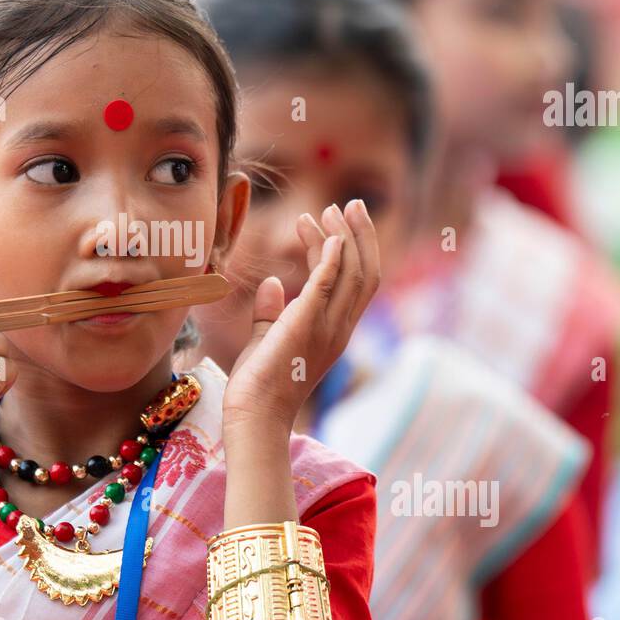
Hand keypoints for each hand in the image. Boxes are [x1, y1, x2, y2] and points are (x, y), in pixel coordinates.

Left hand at [222, 200, 379, 431]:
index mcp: (334, 331)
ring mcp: (327, 328)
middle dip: (360, 234)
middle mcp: (339, 328)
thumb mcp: (267, 340)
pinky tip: (327, 233)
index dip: (351, 247)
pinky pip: (328, 284)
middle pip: (366, 271)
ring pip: (351, 272)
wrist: (253, 415)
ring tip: (329, 210)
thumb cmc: (258, 385)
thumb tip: (273, 284)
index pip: (356, 282)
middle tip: (349, 203)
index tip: (334, 219)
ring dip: (343, 236)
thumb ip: (272, 313)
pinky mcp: (307, 325)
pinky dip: (330, 256)